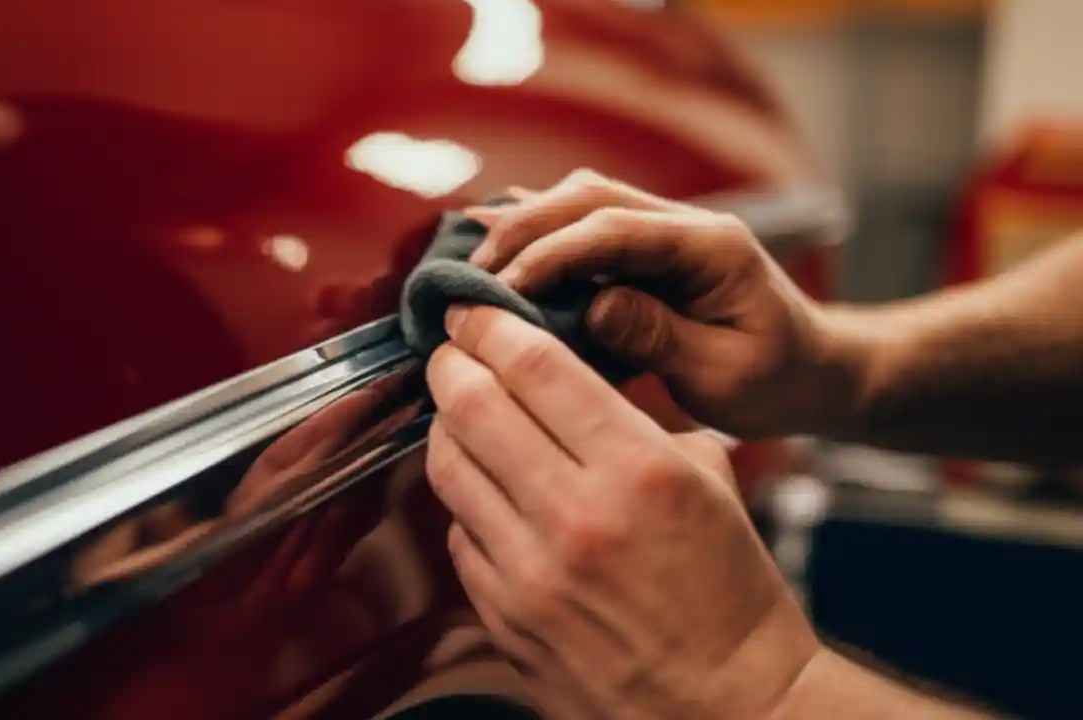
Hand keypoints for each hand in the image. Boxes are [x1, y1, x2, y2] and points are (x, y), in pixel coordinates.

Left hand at [425, 306, 819, 718]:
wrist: (727, 708)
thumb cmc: (730, 596)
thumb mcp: (709, 480)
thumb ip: (637, 422)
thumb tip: (574, 383)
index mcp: (636, 469)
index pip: (532, 366)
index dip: (489, 325)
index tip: (475, 312)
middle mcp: (573, 516)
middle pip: (470, 405)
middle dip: (451, 363)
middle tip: (453, 351)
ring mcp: (529, 572)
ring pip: (447, 466)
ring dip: (447, 427)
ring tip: (463, 414)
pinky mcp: (502, 616)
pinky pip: (457, 533)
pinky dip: (465, 500)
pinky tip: (489, 492)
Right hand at [466, 169, 856, 438]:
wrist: (815, 370)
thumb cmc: (778, 379)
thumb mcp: (726, 374)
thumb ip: (661, 336)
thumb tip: (595, 307)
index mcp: (711, 247)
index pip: (616, 230)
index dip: (554, 254)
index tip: (504, 288)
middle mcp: (686, 224)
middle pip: (590, 199)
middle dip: (525, 230)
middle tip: (472, 273)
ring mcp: (666, 230)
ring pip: (583, 200)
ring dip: (526, 224)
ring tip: (472, 256)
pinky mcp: (648, 249)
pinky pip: (586, 223)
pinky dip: (540, 230)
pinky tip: (497, 239)